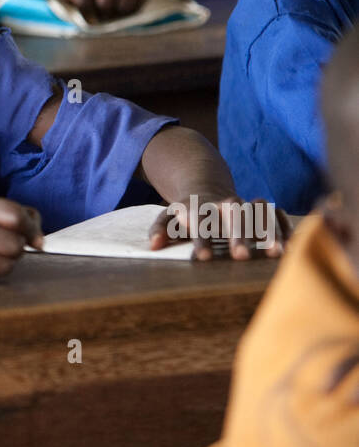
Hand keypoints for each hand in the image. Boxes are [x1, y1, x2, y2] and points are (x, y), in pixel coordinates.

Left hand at [46, 0, 142, 21]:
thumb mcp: (58, 2)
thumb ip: (67, 14)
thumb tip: (82, 31)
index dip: (87, 12)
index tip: (86, 24)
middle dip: (107, 8)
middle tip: (103, 21)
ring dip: (126, 5)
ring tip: (118, 19)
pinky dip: (139, 5)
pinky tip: (129, 17)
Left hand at [149, 194, 290, 260]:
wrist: (206, 188)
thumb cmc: (186, 213)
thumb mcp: (169, 217)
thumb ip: (161, 229)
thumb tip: (154, 246)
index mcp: (200, 206)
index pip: (200, 221)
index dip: (201, 239)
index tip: (201, 259)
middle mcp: (225, 203)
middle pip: (234, 213)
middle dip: (238, 234)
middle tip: (240, 256)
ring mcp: (246, 204)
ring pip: (260, 210)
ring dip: (268, 230)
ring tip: (276, 255)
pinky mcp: (262, 208)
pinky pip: (277, 213)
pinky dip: (284, 226)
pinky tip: (291, 246)